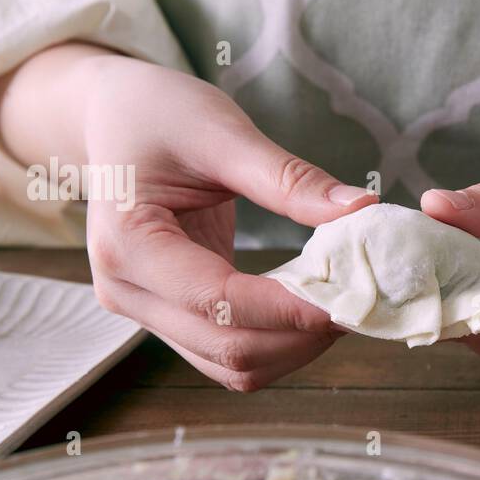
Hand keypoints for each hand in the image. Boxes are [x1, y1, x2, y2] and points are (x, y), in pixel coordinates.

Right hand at [0, 48, 373, 390]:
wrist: (118, 117)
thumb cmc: (161, 113)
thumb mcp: (222, 132)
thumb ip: (288, 178)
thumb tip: (360, 210)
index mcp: (127, 243)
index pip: (218, 302)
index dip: (289, 309)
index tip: (351, 296)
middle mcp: (125, 290)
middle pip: (228, 348)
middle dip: (302, 336)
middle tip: (362, 303)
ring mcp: (145, 311)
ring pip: (232, 366)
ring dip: (295, 349)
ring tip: (342, 306)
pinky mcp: (171, 317)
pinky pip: (231, 353)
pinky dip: (279, 343)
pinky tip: (314, 308)